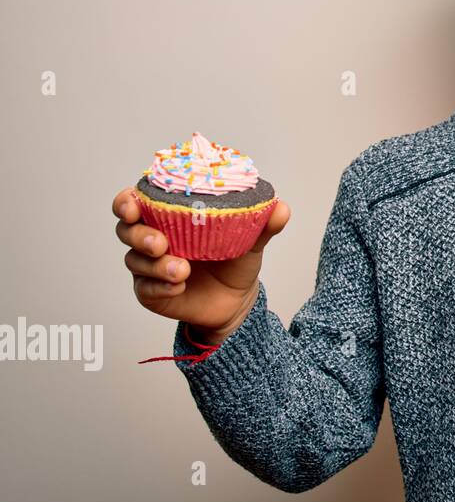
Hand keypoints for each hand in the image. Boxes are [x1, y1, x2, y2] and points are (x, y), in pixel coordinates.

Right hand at [113, 186, 290, 345]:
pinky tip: (178, 287)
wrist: (237, 300)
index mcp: (170, 216)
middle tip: (161, 244)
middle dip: (138, 234)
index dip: (127, 201)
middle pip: (125, 229)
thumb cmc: (235, 260)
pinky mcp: (150, 291)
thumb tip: (281, 208)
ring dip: (155, 265)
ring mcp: (148, 266)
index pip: (135, 201)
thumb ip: (263, 224)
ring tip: (182, 271)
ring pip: (134, 260)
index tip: (133, 205)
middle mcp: (153, 237)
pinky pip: (145, 288)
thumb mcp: (251, 241)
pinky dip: (161, 286)